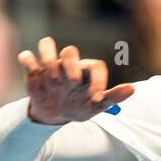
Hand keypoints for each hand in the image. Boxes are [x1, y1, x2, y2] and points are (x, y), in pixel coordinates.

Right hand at [18, 36, 133, 124]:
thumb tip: (133, 89)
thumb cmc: (79, 107)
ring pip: (46, 44)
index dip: (98, 79)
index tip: (96, 96)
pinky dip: (28, 60)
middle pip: (70, 51)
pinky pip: (27, 57)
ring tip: (52, 79)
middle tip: (71, 85)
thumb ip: (113, 97)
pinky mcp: (34, 72)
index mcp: (86, 71)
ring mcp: (50, 66)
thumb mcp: (96, 106)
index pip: (95, 65)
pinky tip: (33, 73)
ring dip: (48, 58)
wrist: (56, 116)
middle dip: (71, 66)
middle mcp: (69, 65)